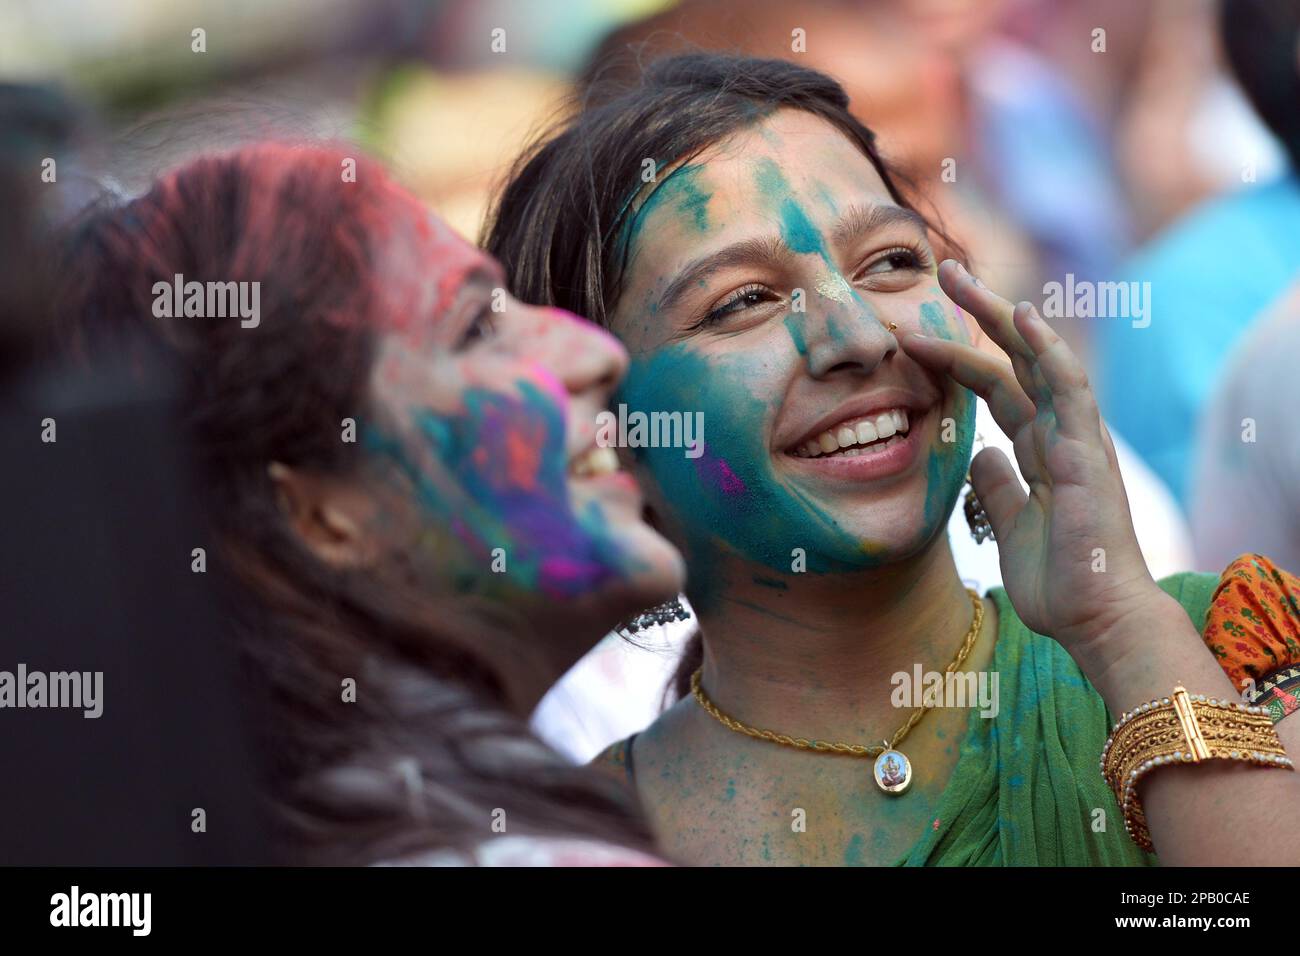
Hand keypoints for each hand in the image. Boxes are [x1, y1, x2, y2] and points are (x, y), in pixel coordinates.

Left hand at [902, 260, 1170, 657]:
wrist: (1096, 620)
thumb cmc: (1059, 583)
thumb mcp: (1009, 526)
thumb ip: (996, 487)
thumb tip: (979, 455)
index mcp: (1038, 449)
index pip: (996, 386)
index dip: (957, 358)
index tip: (916, 335)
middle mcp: (1058, 434)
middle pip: (1014, 359)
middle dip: (979, 314)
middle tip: (945, 272)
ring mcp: (1075, 438)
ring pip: (1037, 359)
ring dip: (1000, 315)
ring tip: (961, 277)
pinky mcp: (1086, 452)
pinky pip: (1068, 389)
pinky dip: (1047, 350)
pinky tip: (1022, 316)